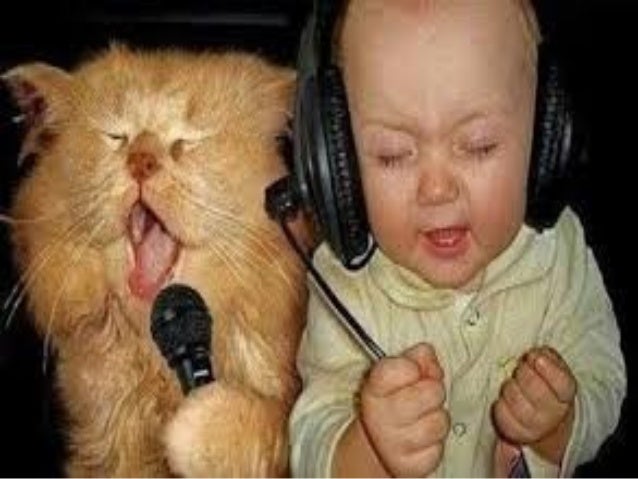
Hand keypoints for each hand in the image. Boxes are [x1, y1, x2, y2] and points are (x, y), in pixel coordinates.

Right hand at [358, 343, 449, 476]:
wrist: (378, 443)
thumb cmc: (392, 400)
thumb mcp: (398, 372)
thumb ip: (415, 358)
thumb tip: (427, 353)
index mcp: (374, 388)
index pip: (403, 367)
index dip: (415, 366)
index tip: (411, 372)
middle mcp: (380, 416)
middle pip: (432, 392)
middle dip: (433, 391)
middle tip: (422, 395)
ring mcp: (394, 444)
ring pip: (441, 421)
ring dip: (437, 417)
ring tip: (422, 418)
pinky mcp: (410, 466)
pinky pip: (440, 449)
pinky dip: (435, 443)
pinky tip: (422, 439)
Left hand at [492, 346, 575, 463]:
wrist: (544, 420)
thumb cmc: (545, 385)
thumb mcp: (552, 368)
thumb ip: (547, 358)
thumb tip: (537, 354)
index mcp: (565, 394)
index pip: (562, 383)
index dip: (548, 369)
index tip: (536, 357)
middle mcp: (553, 413)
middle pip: (535, 391)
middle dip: (524, 373)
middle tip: (520, 367)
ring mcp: (534, 426)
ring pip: (516, 401)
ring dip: (510, 387)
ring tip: (512, 383)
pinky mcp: (514, 432)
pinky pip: (503, 415)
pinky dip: (500, 404)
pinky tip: (504, 399)